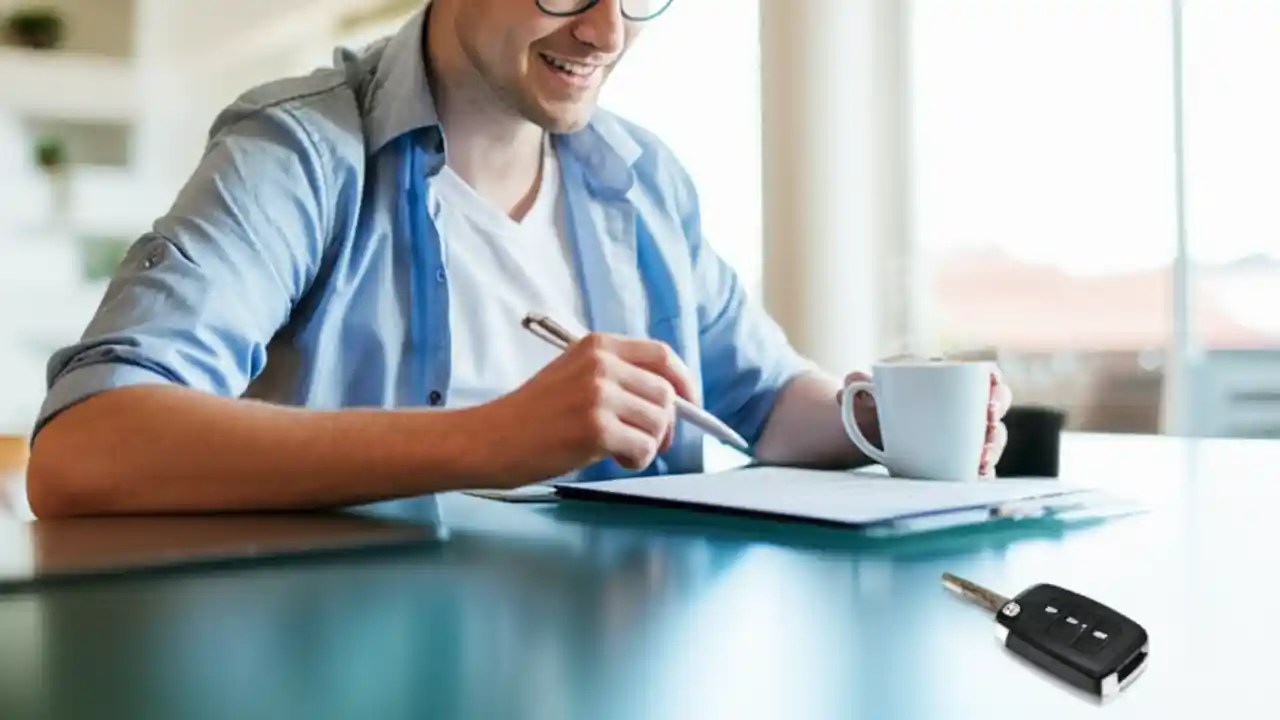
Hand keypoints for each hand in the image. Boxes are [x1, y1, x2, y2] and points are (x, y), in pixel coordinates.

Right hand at [483, 333, 696, 485]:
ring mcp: (598, 395)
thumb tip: (669, 402)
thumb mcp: (573, 375)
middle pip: (666, 394)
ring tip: (620, 451)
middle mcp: (601, 364)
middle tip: (646, 442)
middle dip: (666, 425)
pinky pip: (643, 448)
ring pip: (659, 422)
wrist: (490, 438)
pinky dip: (636, 460)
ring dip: (648, 445)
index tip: (690, 405)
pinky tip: (613, 459)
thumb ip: (617, 378)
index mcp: (598, 345)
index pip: (662, 355)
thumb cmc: (531, 415)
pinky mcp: (595, 428)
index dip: (685, 382)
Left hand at [836, 363, 1012, 476]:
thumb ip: (856, 386)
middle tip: (986, 422)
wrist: (870, 428)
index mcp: (953, 382)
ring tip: (981, 458)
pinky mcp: (959, 460)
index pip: (986, 378)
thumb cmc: (878, 401)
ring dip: (994, 448)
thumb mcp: (866, 391)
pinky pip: (979, 465)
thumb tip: (845, 387)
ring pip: (992, 439)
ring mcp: (966, 436)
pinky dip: (983, 472)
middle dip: (997, 416)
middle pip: (995, 409)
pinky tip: (979, 475)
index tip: (990, 389)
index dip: (995, 383)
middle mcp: (966, 409)